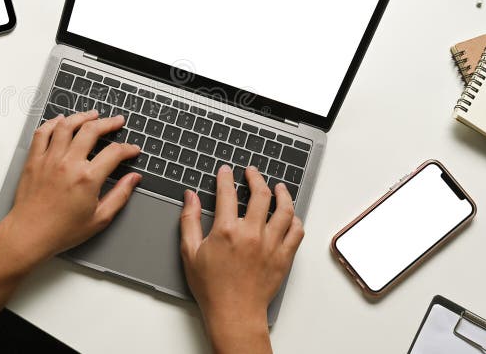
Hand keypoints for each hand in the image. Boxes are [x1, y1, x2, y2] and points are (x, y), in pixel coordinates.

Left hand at [0, 110, 141, 268]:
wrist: (29, 234)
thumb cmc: (61, 231)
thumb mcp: (99, 219)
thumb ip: (120, 195)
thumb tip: (133, 179)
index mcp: (87, 178)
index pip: (114, 152)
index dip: (127, 149)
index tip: (132, 150)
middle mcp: (68, 163)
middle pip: (92, 130)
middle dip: (109, 123)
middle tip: (117, 121)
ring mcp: (49, 159)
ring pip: (67, 126)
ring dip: (82, 116)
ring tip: (92, 115)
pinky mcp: (34, 160)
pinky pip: (43, 133)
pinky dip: (53, 123)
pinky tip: (61, 120)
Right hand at [180, 165, 303, 353]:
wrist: (234, 314)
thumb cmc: (212, 288)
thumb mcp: (190, 252)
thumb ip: (189, 220)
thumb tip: (190, 197)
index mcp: (226, 231)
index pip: (227, 193)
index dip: (226, 178)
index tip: (226, 171)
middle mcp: (251, 234)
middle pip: (260, 195)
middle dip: (256, 177)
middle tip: (252, 172)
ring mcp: (271, 245)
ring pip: (284, 210)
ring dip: (282, 194)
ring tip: (278, 187)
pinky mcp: (284, 257)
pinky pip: (296, 232)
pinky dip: (295, 220)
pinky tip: (290, 215)